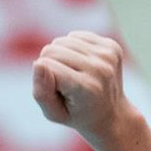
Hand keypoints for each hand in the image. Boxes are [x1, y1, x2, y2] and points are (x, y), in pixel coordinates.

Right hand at [32, 31, 138, 150]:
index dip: (44, 78)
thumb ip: (42, 93)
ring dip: (60, 56)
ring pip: (62, 41)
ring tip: (73, 74)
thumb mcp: (54, 113)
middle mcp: (100, 69)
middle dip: (49, 65)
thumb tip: (38, 64)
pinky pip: (75, 36)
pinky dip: (73, 49)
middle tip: (64, 84)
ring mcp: (108, 56)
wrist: (112, 115)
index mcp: (87, 88)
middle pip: (52, 50)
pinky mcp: (111, 46)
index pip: (46, 65)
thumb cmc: (77, 114)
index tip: (58, 93)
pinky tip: (82, 65)